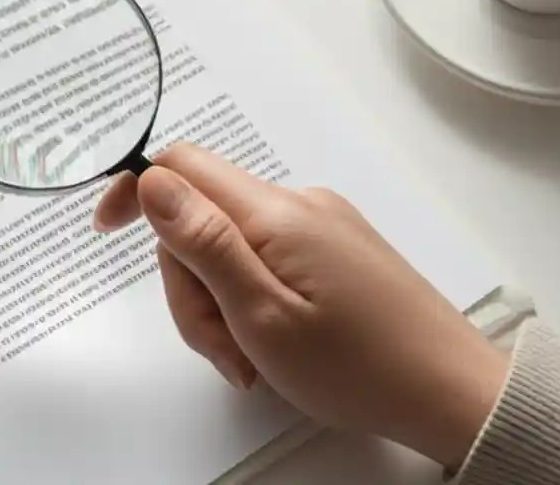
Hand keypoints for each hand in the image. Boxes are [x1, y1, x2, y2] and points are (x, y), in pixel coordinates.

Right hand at [94, 143, 507, 468]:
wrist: (454, 394)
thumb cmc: (360, 366)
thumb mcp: (262, 315)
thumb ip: (203, 243)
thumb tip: (153, 181)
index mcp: (275, 215)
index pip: (181, 166)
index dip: (135, 191)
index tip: (106, 231)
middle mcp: (299, 205)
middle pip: (203, 219)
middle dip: (190, 284)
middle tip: (222, 349)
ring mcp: (322, 225)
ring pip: (233, 247)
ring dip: (223, 304)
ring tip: (253, 362)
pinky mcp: (338, 250)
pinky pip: (269, 261)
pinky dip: (254, 302)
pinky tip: (274, 349)